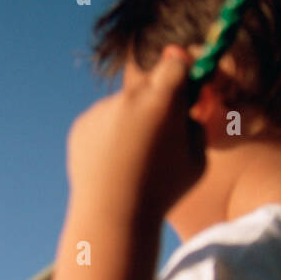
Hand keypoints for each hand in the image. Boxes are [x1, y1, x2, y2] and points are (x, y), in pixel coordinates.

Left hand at [62, 46, 204, 227]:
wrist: (111, 216)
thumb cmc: (163, 191)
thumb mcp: (198, 159)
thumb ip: (196, 123)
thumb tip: (187, 104)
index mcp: (162, 100)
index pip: (176, 63)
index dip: (182, 74)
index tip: (184, 90)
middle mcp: (129, 97)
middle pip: (148, 82)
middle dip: (157, 99)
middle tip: (161, 130)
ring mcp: (101, 110)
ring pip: (123, 105)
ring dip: (131, 121)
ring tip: (133, 160)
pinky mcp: (82, 124)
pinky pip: (102, 121)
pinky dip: (109, 136)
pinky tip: (113, 165)